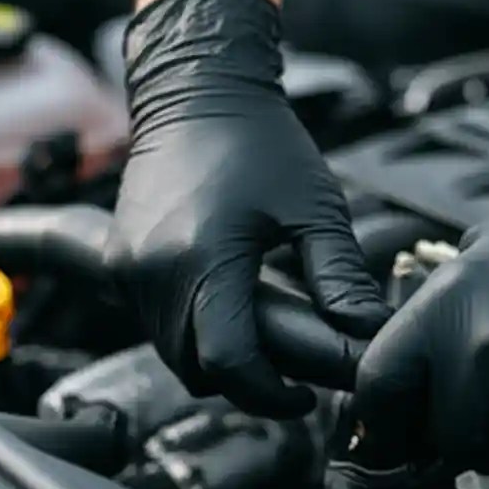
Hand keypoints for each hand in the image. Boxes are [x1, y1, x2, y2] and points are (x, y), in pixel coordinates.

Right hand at [107, 0, 389, 417]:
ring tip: (264, 342)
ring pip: (173, 354)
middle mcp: (153, 272)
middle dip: (247, 383)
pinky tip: (230, 313)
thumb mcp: (314, 207)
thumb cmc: (258, 140)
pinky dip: (192, 335)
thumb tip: (368, 333)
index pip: (230, 363)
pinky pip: (155, 325)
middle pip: (197, 370)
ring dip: (217, 362)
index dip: (270, 395)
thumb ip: (340, 277)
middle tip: (293, 374)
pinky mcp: (120, 264)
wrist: (194, 90)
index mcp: (204, 259)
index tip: (305, 398)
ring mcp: (128, 270)